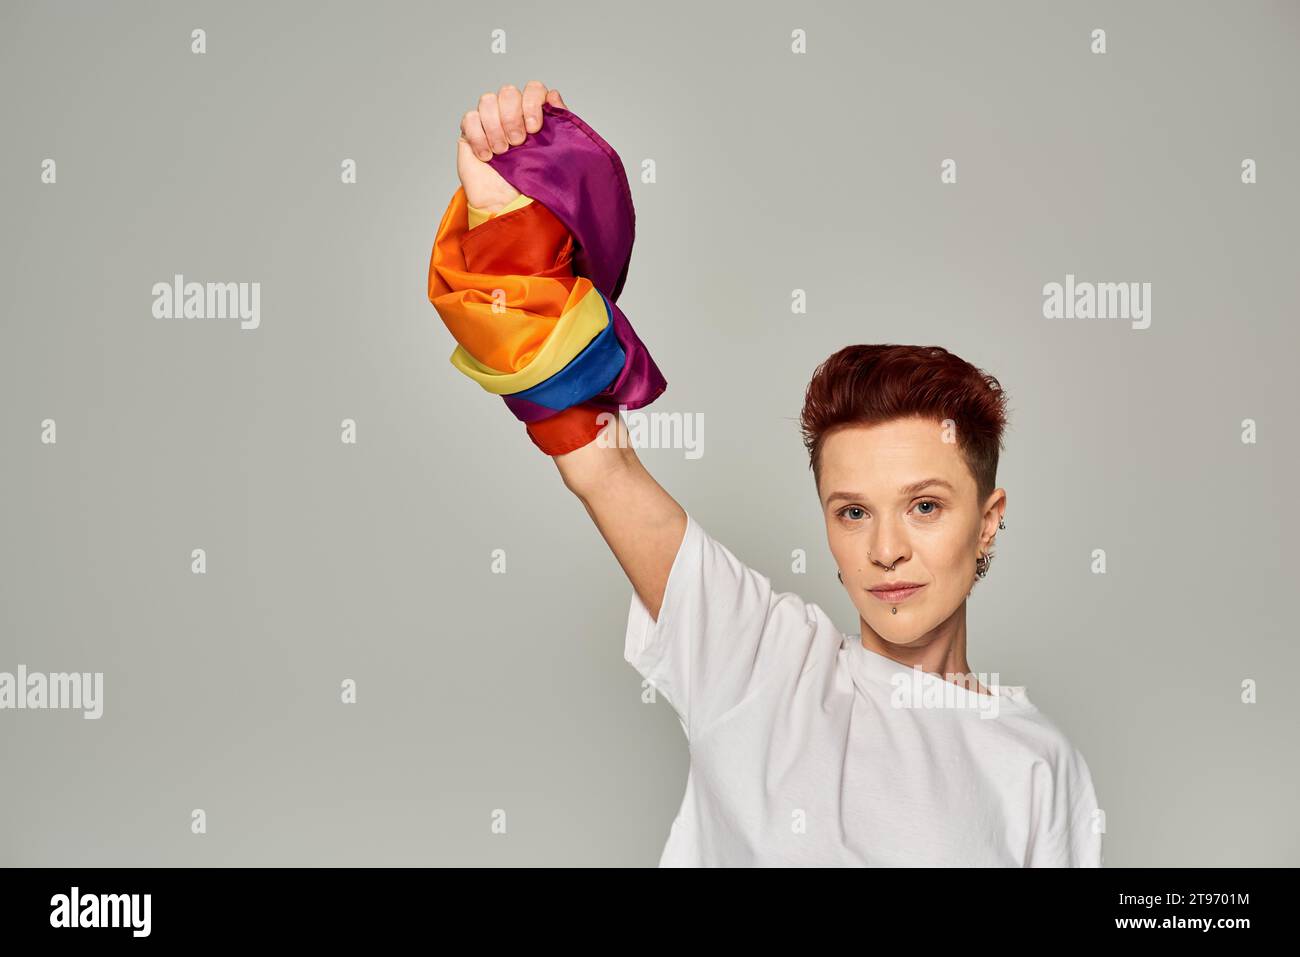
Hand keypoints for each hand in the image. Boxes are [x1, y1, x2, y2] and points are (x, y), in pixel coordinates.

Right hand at [457, 81, 567, 211]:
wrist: (507, 204)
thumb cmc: (531, 181)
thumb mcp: (554, 154)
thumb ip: (558, 122)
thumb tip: (553, 95)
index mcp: (533, 113)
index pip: (533, 88)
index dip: (532, 102)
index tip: (534, 128)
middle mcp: (511, 112)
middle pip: (508, 92)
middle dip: (513, 118)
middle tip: (517, 143)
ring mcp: (489, 120)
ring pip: (487, 100)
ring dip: (495, 128)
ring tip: (502, 151)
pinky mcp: (470, 131)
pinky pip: (470, 118)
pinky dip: (479, 137)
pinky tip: (487, 156)